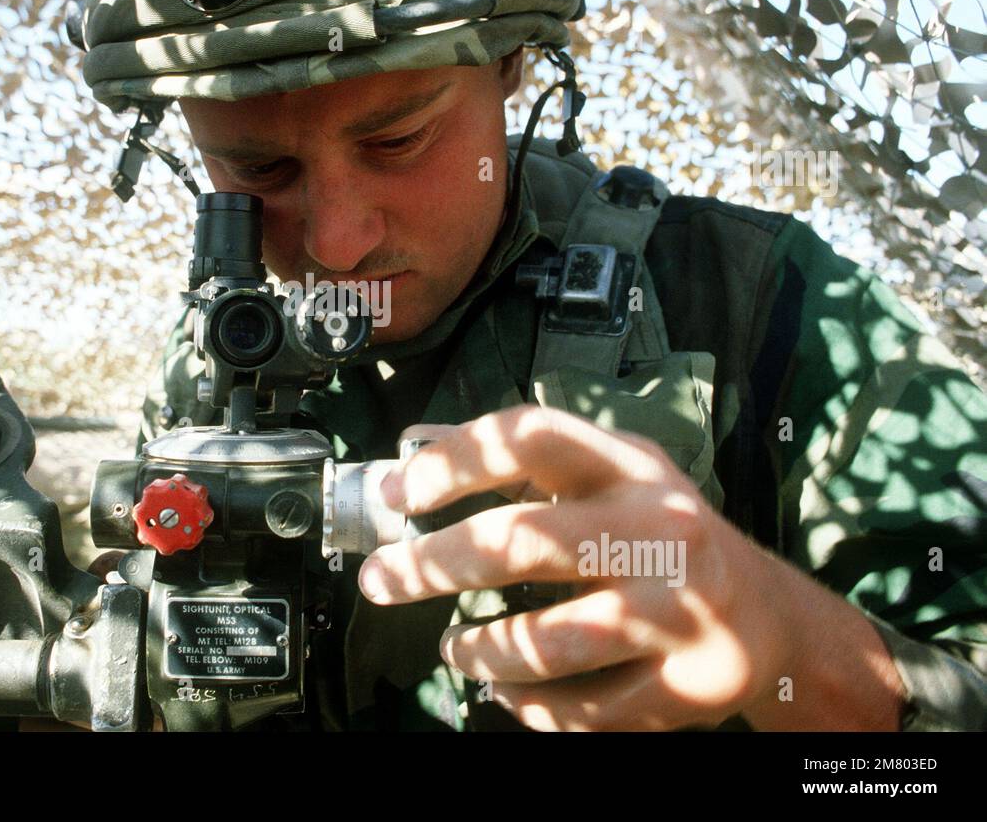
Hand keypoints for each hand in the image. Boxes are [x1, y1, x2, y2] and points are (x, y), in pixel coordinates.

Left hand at [356, 404, 900, 730]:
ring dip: (480, 650)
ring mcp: (680, 611)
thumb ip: (513, 459)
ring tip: (452, 650)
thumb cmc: (660, 534)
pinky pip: (584, 710)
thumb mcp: (602, 477)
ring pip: (550, 641)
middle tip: (379, 579)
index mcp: (631, 467)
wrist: (768, 616)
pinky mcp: (688, 685)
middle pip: (524, 540)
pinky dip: (527, 705)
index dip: (454, 460)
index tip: (395, 491)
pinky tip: (505, 690)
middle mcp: (661, 529)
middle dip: (432, 563)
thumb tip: (413, 441)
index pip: (532, 438)